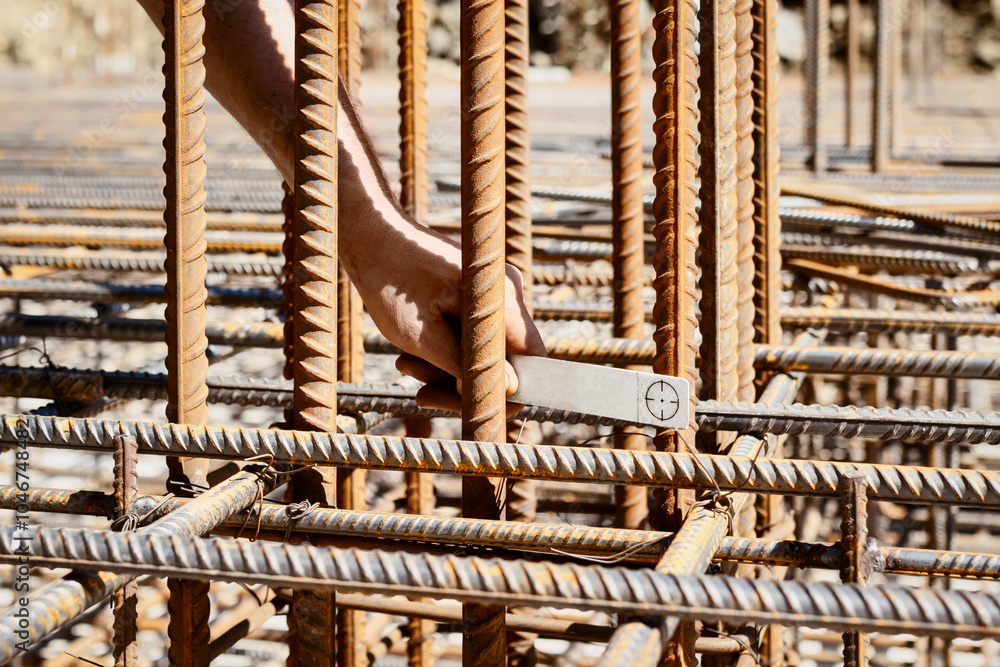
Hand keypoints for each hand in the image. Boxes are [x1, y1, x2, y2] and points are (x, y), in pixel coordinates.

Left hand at [348, 220, 545, 413]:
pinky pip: (475, 333)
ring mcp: (495, 291)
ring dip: (450, 367)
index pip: (534, 361)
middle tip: (422, 391)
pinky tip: (414, 353)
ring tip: (406, 365)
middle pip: (507, 358)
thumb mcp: (422, 337)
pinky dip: (448, 348)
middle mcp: (507, 293)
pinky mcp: (480, 292)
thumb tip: (511, 392)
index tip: (471, 406)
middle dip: (466, 382)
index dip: (511, 392)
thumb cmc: (390, 282)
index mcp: (501, 300)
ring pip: (487, 348)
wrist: (371, 236)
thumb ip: (467, 366)